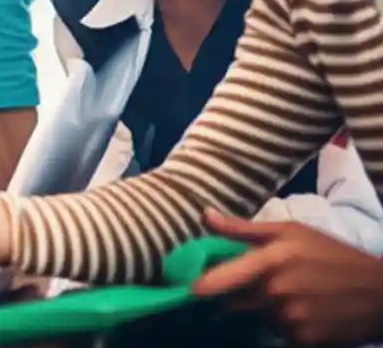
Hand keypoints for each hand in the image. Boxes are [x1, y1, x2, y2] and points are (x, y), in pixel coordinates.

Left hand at [194, 209, 382, 346]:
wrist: (379, 292)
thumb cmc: (331, 254)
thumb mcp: (290, 232)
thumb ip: (243, 229)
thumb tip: (204, 215)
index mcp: (270, 260)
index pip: (222, 279)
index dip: (201, 287)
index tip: (187, 289)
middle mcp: (276, 291)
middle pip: (234, 302)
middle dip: (237, 297)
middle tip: (260, 287)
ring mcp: (290, 319)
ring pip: (257, 319)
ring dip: (263, 311)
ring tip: (291, 297)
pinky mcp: (303, 340)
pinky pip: (278, 335)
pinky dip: (284, 327)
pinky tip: (303, 313)